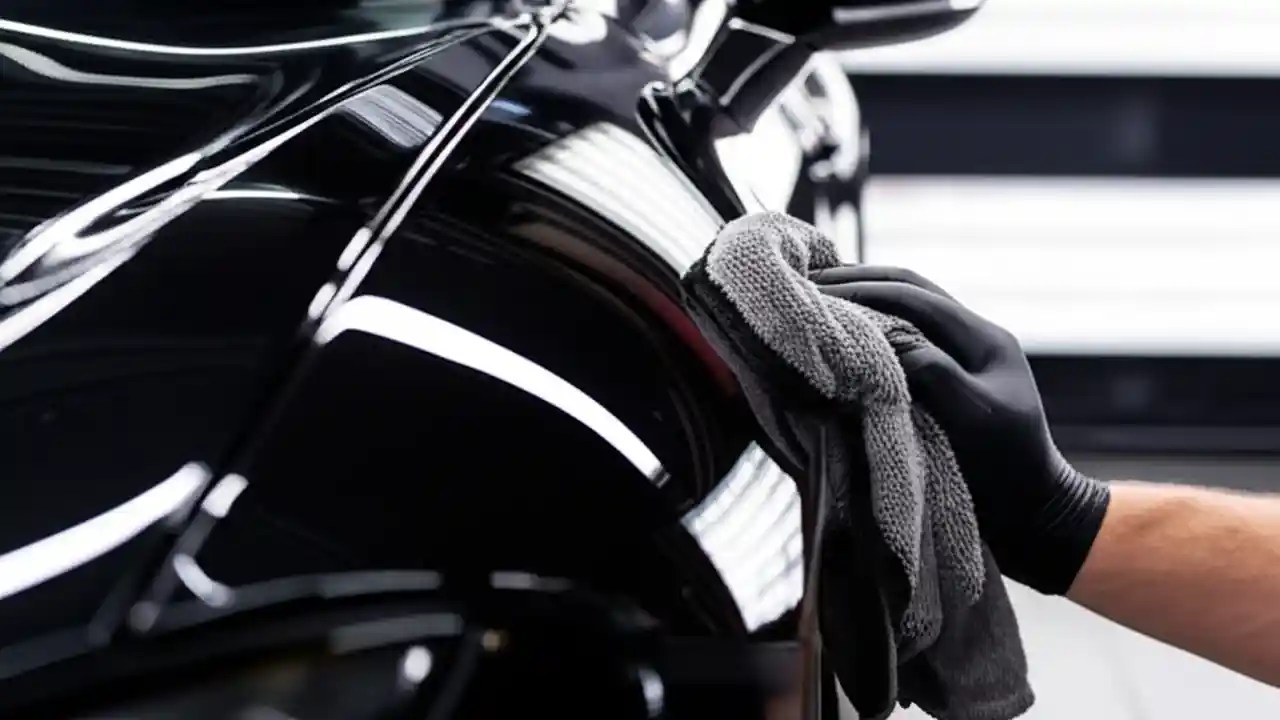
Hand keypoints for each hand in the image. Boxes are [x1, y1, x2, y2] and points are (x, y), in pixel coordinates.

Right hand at [814, 266, 1109, 594]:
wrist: (1034, 518)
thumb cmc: (1008, 472)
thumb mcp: (972, 417)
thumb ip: (931, 370)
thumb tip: (884, 336)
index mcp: (983, 339)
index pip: (913, 295)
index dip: (862, 289)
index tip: (815, 292)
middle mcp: (972, 338)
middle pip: (908, 290)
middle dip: (857, 282)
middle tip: (805, 284)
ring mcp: (961, 359)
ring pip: (904, 312)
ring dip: (862, 302)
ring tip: (815, 301)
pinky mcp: (947, 384)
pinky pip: (904, 343)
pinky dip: (870, 333)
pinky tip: (841, 339)